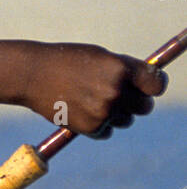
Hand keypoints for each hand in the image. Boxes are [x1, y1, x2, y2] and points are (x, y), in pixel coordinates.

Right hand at [22, 43, 166, 136]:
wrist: (32, 75)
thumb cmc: (67, 61)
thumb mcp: (99, 57)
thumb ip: (125, 70)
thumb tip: (150, 86)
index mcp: (121, 69)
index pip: (156, 84)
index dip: (154, 86)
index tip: (148, 87)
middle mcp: (115, 91)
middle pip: (145, 106)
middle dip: (136, 103)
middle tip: (119, 96)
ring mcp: (104, 111)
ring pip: (126, 120)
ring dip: (115, 114)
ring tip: (90, 100)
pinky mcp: (92, 127)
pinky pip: (107, 131)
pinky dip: (98, 125)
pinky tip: (80, 110)